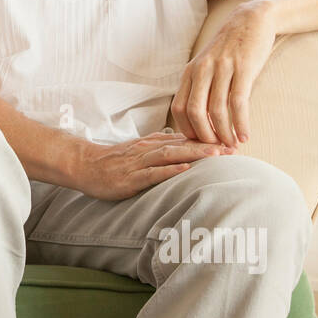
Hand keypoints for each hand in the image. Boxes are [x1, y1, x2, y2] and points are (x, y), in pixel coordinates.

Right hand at [71, 131, 235, 200]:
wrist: (84, 165)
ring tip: (216, 154)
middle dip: (209, 145)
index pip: (185, 139)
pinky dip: (169, 170)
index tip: (231, 142)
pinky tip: (185, 169)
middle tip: (233, 147)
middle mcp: (148, 149)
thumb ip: (161, 149)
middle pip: (183, 144)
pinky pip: (152, 173)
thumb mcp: (139, 151)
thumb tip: (185, 148)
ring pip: (170, 155)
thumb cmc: (113, 161)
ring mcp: (139, 163)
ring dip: (194, 154)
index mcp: (152, 143)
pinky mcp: (130, 178)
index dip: (209, 140)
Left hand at [169, 1, 276, 146]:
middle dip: (204, 136)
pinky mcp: (243, 68)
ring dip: (224, 133)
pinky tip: (245, 136)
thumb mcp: (207, 65)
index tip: (199, 144)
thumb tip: (199, 122)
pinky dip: (241, 123)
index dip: (187, 130)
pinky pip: (239, 102)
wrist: (251, 20)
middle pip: (194, 112)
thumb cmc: (230, 49)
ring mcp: (222, 68)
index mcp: (190, 72)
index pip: (179, 108)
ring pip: (217, 110)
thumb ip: (200, 88)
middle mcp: (202, 70)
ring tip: (233, 146)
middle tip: (216, 151)